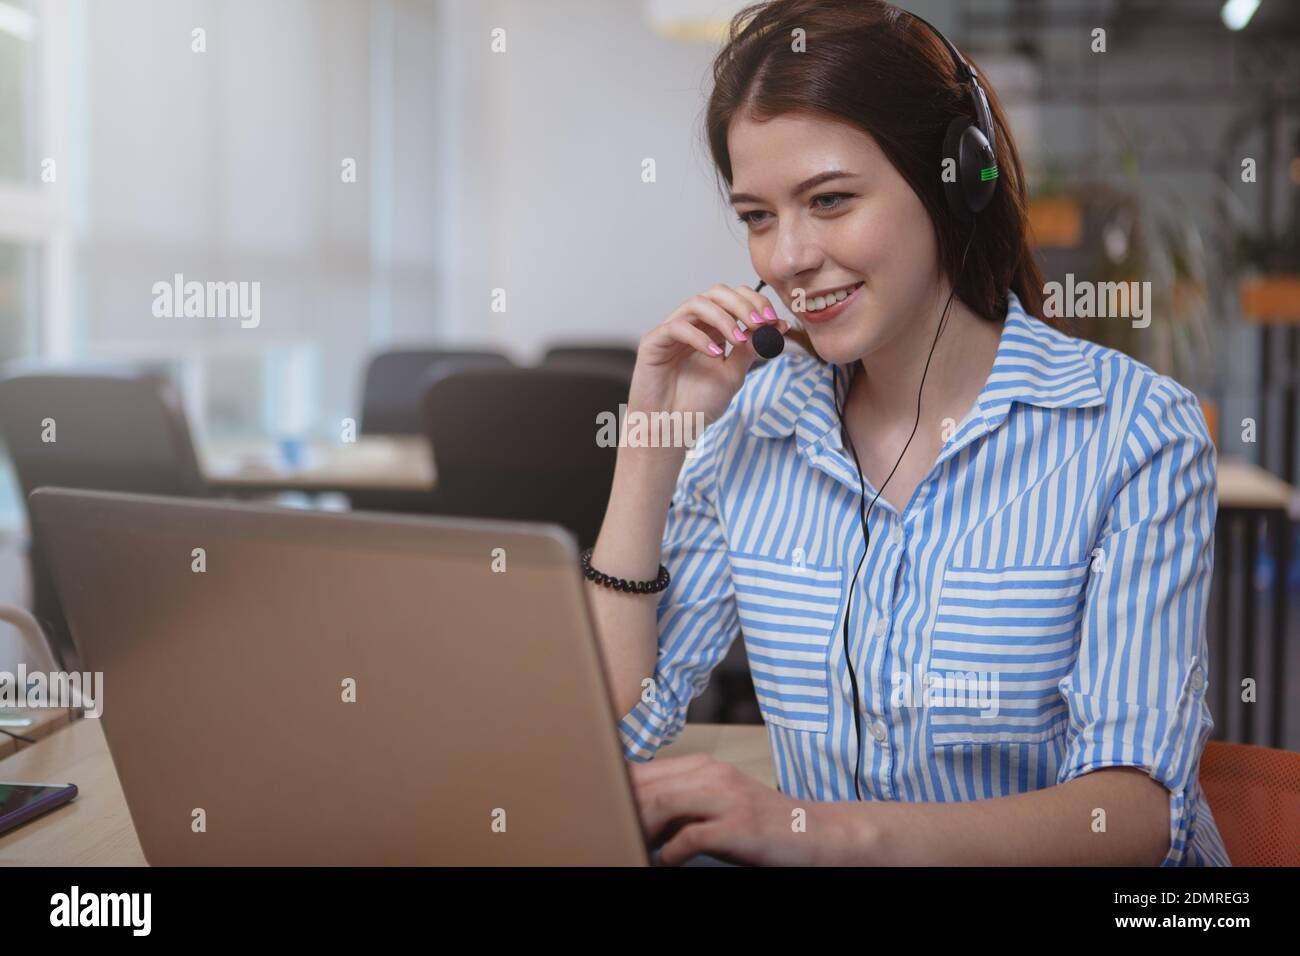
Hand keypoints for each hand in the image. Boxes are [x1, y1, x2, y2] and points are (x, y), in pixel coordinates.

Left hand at [628, 753, 842, 865]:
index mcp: (702, 766)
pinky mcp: (738, 826)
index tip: (600, 808)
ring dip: (641, 829)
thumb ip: (678, 802)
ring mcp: (726, 798)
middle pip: (646, 786)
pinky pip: (690, 838)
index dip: (617, 790)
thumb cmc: (758, 823)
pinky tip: (667, 862)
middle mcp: (712, 774)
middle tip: (610, 833)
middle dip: (623, 810)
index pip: (644, 771)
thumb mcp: (714, 803)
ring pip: (661, 805)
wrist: (813, 832)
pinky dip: (671, 854)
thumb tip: (632, 812)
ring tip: (633, 845)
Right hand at [629, 284, 790, 431]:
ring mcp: (672, 331)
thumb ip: (750, 349)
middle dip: (743, 304)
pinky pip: (677, 327)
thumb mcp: (733, 374)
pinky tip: (716, 354)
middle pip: (717, 293)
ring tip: (739, 340)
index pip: (734, 299)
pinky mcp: (653, 341)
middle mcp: (693, 324)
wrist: (671, 429)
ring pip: (698, 303)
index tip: (775, 322)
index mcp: (712, 329)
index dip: (756, 303)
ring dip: (724, 318)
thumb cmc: (698, 404)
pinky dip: (700, 337)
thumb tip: (777, 326)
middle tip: (760, 323)